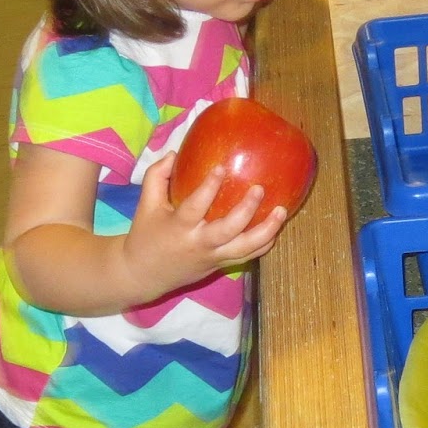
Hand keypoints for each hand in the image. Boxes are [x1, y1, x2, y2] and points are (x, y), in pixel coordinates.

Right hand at [121, 156, 287, 298]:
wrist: (144, 275)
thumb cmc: (146, 235)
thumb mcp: (146, 204)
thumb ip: (157, 176)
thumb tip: (173, 153)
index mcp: (179, 226)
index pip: (195, 206)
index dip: (208, 187)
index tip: (221, 167)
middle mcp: (199, 243)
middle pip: (227, 230)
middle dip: (246, 210)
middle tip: (260, 189)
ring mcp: (212, 256)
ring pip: (244, 248)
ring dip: (266, 231)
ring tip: (282, 211)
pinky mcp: (220, 265)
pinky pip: (247, 257)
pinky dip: (263, 244)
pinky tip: (276, 228)